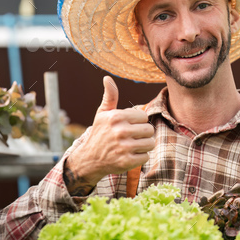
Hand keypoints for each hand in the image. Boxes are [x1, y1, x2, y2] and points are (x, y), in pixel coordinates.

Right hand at [64, 76, 154, 194]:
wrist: (89, 159)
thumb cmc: (100, 133)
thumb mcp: (103, 114)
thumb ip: (110, 96)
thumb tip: (107, 78)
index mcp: (116, 117)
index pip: (144, 117)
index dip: (138, 122)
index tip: (128, 126)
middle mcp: (120, 131)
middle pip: (149, 130)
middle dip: (143, 134)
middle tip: (131, 137)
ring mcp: (124, 147)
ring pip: (150, 143)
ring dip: (144, 146)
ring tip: (132, 146)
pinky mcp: (127, 162)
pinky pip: (146, 157)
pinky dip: (140, 157)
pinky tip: (129, 155)